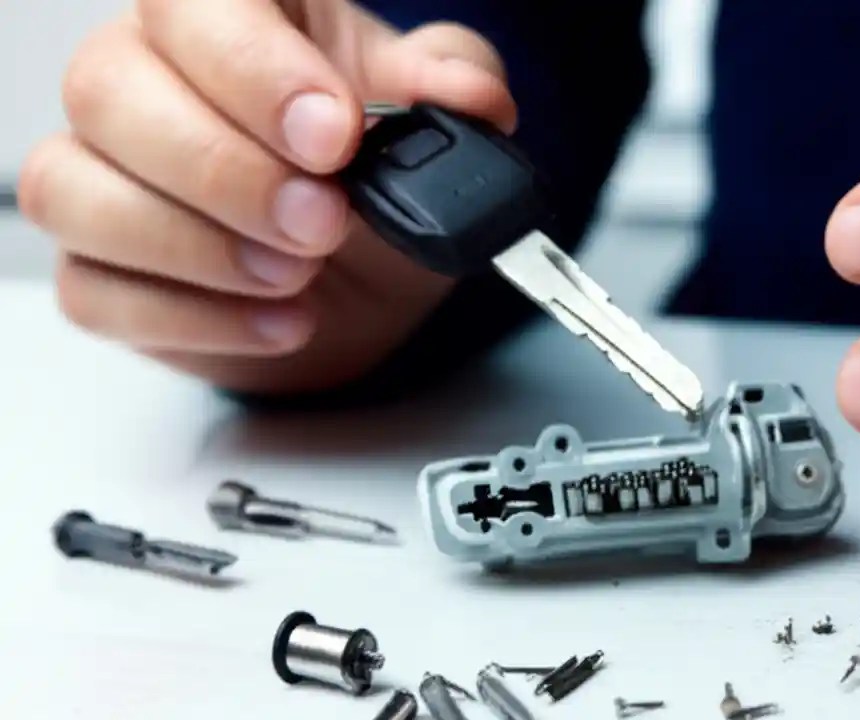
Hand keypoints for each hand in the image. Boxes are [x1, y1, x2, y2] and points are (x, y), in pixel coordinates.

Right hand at [18, 1, 516, 393]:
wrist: (363, 279)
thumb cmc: (375, 179)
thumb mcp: (432, 120)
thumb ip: (452, 87)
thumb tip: (467, 96)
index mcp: (227, 14)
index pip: (196, 5)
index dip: (256, 70)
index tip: (333, 136)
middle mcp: (142, 75)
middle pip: (109, 90)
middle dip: (229, 172)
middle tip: (323, 222)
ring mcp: (101, 171)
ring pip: (73, 189)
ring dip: (198, 248)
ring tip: (299, 277)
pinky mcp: (94, 267)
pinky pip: (92, 289)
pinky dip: (192, 320)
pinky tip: (277, 322)